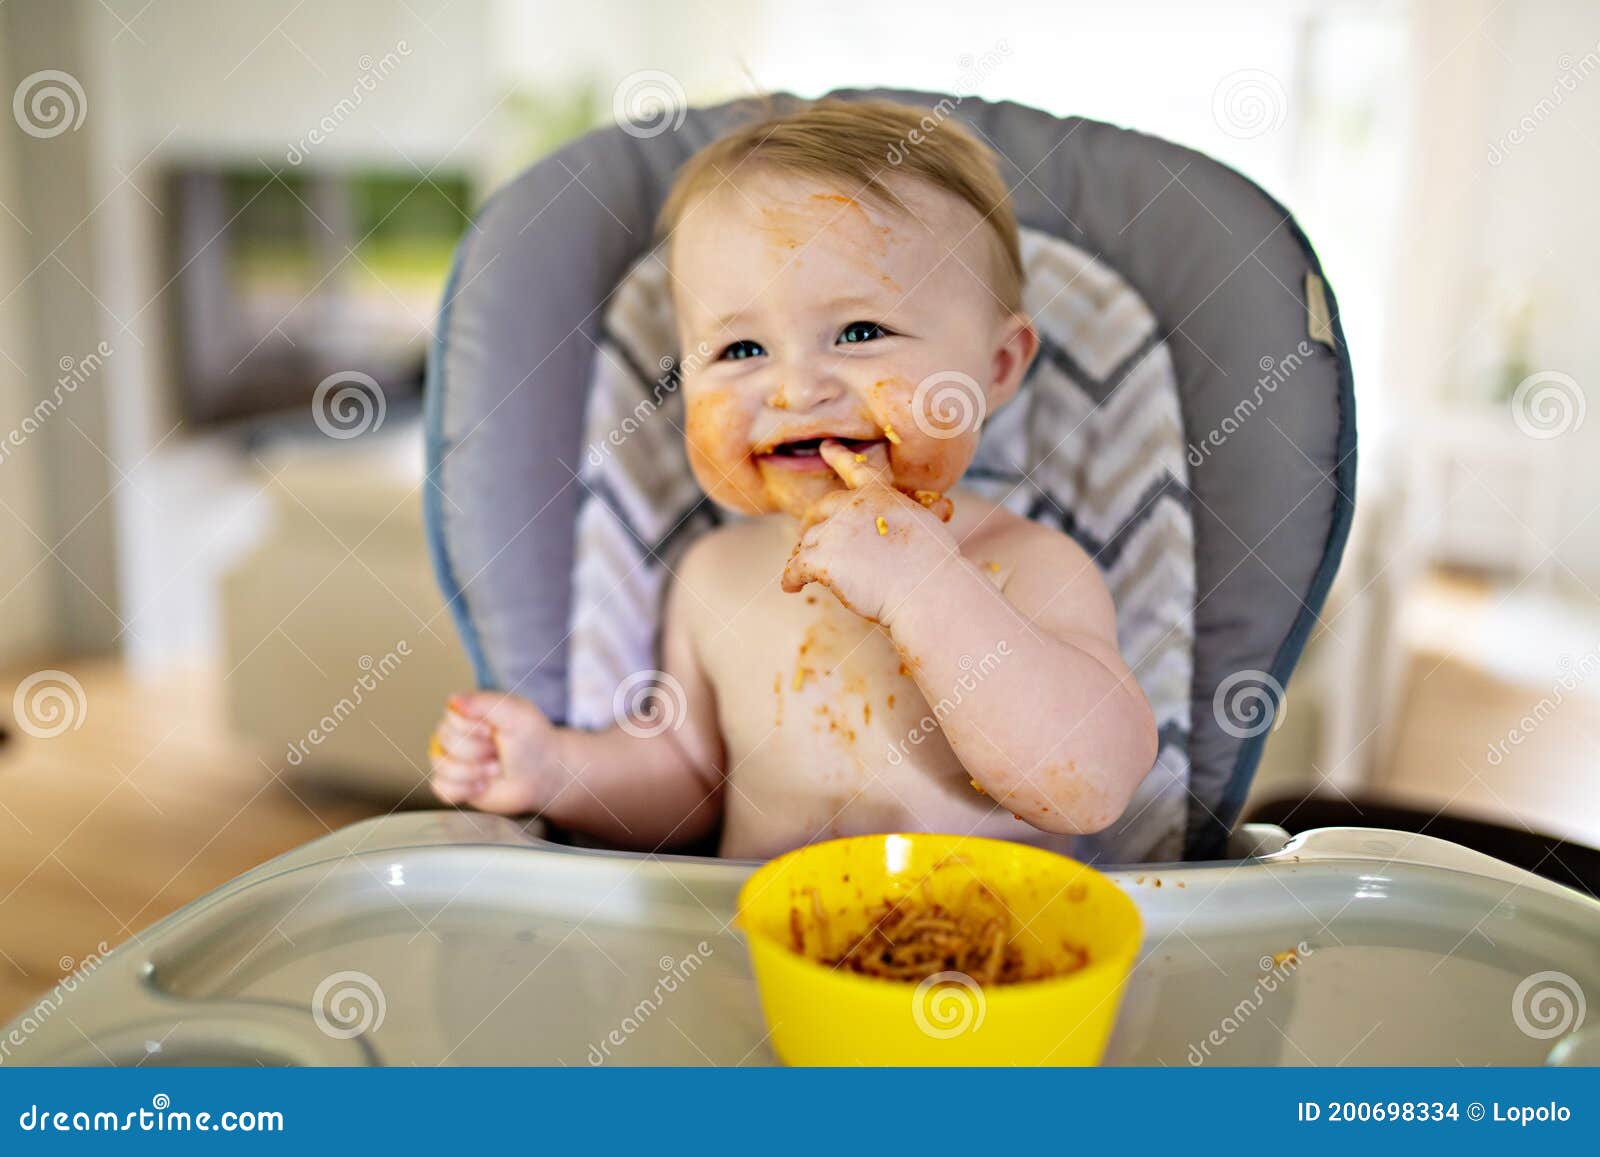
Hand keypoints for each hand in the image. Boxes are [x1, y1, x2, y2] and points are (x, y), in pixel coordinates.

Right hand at [427, 692, 562, 813]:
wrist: (543, 774)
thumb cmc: (532, 741)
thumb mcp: (516, 714)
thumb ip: (485, 703)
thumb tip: (454, 700)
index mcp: (468, 712)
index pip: (450, 716)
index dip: (472, 728)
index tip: (494, 731)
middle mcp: (456, 734)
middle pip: (447, 741)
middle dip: (478, 751)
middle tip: (498, 753)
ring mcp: (453, 760)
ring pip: (441, 765)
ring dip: (473, 771)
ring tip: (494, 770)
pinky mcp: (454, 785)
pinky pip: (441, 789)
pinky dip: (463, 790)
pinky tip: (482, 786)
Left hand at [780, 440, 956, 622]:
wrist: (926, 589)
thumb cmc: (933, 564)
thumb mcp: (928, 525)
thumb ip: (912, 517)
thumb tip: (935, 511)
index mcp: (879, 494)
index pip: (855, 468)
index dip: (838, 456)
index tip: (825, 447)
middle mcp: (853, 506)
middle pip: (819, 510)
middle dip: (811, 522)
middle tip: (806, 538)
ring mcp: (834, 531)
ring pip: (809, 541)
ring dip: (804, 555)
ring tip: (803, 573)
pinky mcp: (821, 559)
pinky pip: (795, 568)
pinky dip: (791, 578)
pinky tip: (791, 587)